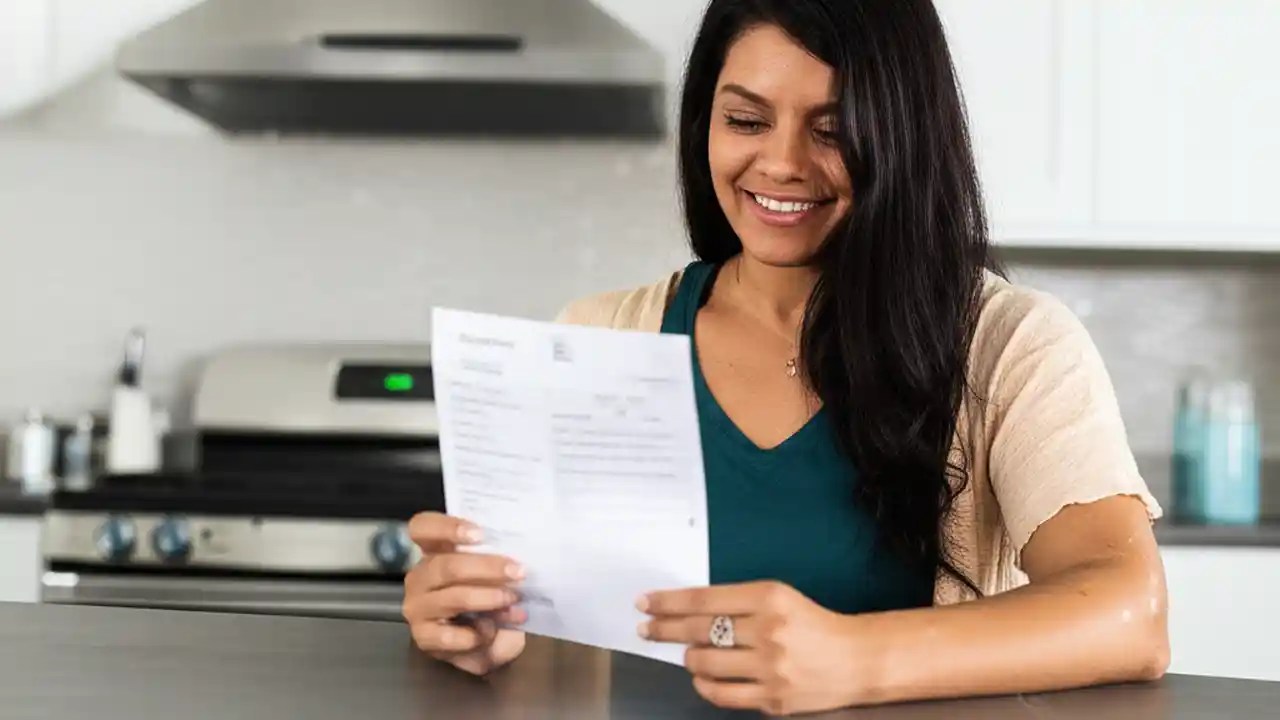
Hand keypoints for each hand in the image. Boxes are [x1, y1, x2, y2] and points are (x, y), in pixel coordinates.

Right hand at [403, 512, 527, 675]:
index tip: (480, 534)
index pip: (423, 528)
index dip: (447, 527)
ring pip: (453, 598)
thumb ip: (497, 561)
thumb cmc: (489, 597)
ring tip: (512, 600)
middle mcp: (420, 577)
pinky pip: (450, 635)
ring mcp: (417, 608)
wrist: (487, 643)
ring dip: (487, 598)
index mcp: (433, 551)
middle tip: (517, 571)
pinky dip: (477, 633)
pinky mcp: (423, 637)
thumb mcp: (493, 575)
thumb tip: (518, 560)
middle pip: (445, 566)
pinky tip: (491, 632)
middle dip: (486, 567)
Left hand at [637, 581, 869, 715]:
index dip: (669, 602)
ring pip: (704, 663)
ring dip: (688, 657)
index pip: (704, 600)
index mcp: (769, 598)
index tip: (646, 602)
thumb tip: (685, 610)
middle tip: (647, 628)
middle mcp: (769, 631)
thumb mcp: (778, 597)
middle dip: (665, 629)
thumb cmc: (812, 624)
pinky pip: (721, 694)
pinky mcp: (772, 698)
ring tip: (688, 653)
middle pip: (699, 630)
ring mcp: (770, 668)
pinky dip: (703, 684)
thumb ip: (736, 602)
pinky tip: (700, 676)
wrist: (856, 659)